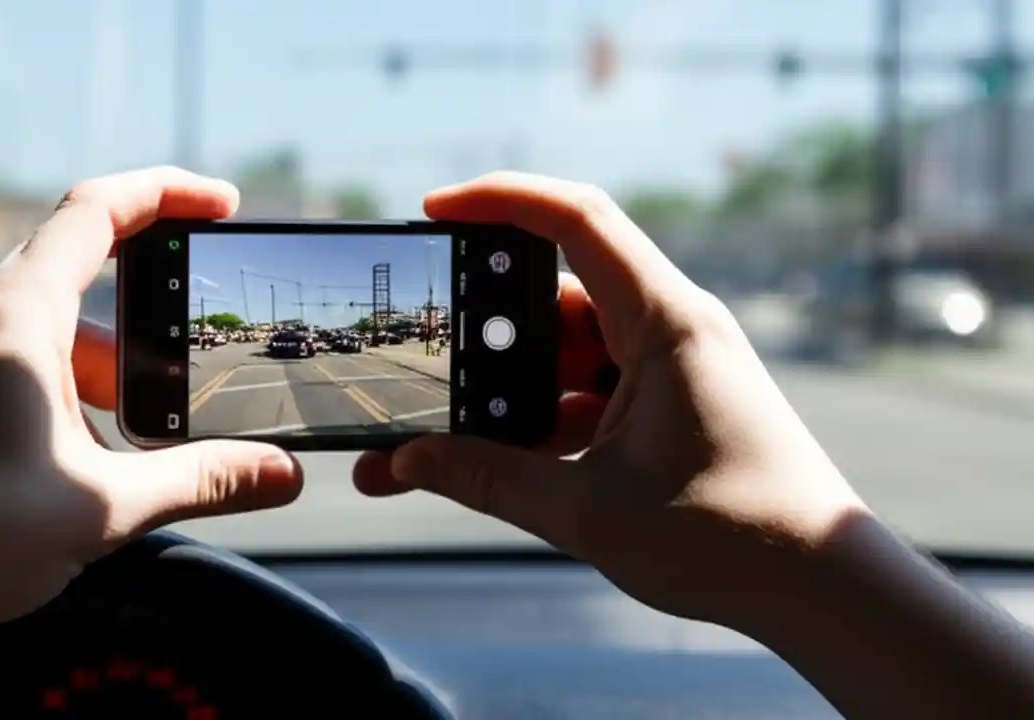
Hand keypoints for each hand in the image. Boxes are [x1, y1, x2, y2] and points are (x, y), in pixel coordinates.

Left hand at [0, 167, 303, 649]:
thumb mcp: (103, 507)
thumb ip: (201, 481)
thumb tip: (279, 473)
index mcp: (17, 317)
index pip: (97, 208)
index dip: (168, 191)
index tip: (221, 204)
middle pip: (82, 272)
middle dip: (150, 316)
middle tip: (194, 362)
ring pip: (51, 327)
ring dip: (109, 366)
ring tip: (145, 433)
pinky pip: (18, 361)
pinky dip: (68, 389)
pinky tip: (87, 458)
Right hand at [354, 172, 865, 625]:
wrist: (824, 587)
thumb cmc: (732, 539)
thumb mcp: (589, 512)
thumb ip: (489, 480)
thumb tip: (407, 462)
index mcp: (665, 322)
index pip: (576, 218)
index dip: (499, 199)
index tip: (434, 207)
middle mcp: (671, 329)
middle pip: (556, 294)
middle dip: (484, 325)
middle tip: (426, 358)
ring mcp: (670, 367)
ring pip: (567, 350)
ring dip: (509, 385)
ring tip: (447, 430)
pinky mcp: (668, 406)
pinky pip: (588, 389)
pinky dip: (542, 416)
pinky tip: (497, 460)